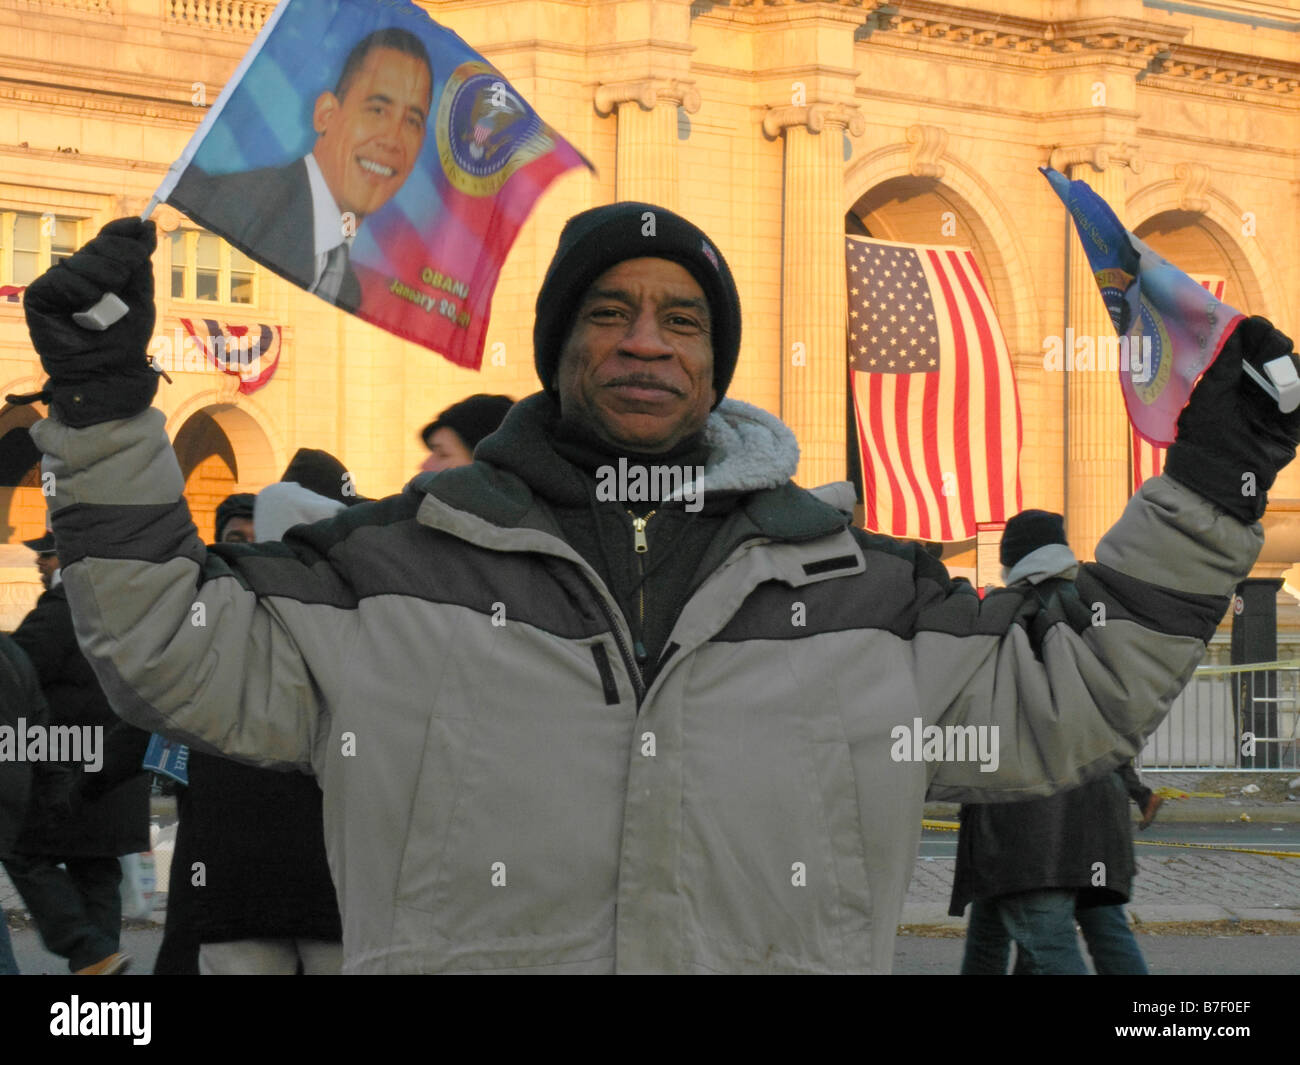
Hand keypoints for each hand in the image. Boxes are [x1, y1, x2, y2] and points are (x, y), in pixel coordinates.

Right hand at [22, 217, 158, 427]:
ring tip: (109, 302)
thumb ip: (139, 263)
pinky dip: (81, 291)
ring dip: (103, 277)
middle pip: (96, 247)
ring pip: (79, 261)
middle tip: (126, 278)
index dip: (122, 231)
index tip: (143, 226)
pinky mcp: (39, 298)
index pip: (106, 240)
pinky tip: (87, 307)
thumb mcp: (140, 295)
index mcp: (99, 272)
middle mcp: (76, 274)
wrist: (112, 371)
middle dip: (120, 256)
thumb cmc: (127, 337)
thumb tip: (144, 225)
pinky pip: (60, 279)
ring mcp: (56, 285)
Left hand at [1164, 316, 1299, 522]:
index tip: (1256, 327)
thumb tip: (1235, 328)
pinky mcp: (1291, 424)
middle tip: (1274, 345)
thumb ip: (1225, 363)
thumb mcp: (1211, 394)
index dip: (1255, 335)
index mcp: (1231, 381)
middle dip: (1275, 347)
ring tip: (1283, 364)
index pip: (1248, 349)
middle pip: (1273, 357)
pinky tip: (1296, 381)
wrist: (1219, 473)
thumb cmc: (1205, 432)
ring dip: (1290, 365)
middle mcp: (1253, 390)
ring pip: (1292, 375)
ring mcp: (1274, 406)